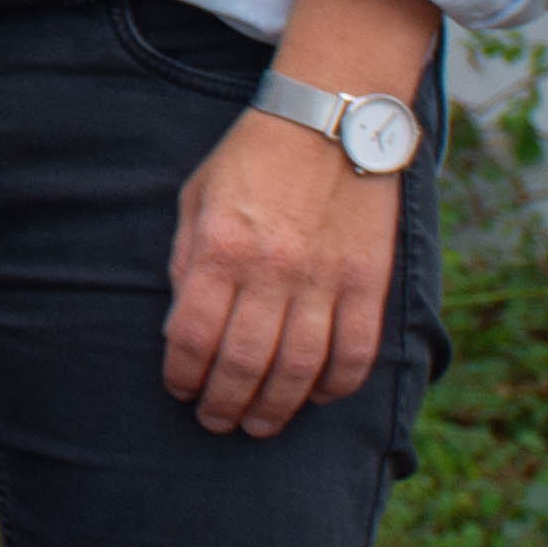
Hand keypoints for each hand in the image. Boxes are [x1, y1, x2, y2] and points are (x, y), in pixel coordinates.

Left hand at [165, 104, 402, 438]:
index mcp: (221, 248)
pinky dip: (335, 385)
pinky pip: (355, 353)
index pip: (192, 335)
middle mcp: (272, 271)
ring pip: (300, 370)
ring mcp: (325, 280)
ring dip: (275, 408)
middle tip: (214, 421)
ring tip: (257, 424)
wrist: (330, 122)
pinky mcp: (369, 283)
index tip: (178, 389)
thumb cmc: (250, 159)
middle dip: (224, 404)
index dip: (182, 374)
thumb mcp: (195, 198)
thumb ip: (186, 260)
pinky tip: (314, 396)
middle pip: (245, 363)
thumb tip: (179, 325)